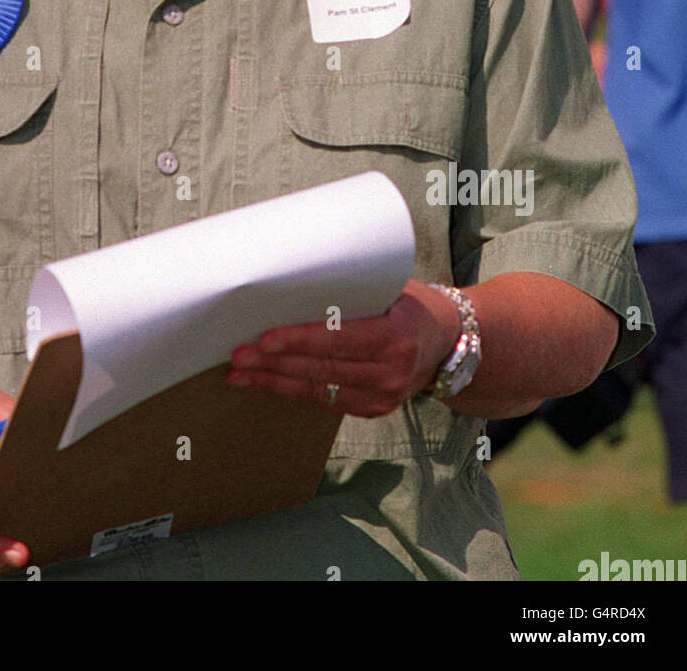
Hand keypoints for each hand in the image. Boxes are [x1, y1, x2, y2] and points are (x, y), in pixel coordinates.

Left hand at [224, 280, 460, 416]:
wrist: (450, 343)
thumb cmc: (411, 303)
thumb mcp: (391, 289)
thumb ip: (350, 292)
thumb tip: (291, 278)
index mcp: (396, 337)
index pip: (338, 340)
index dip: (298, 341)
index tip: (264, 339)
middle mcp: (390, 372)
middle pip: (320, 368)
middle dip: (272, 363)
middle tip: (236, 355)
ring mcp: (382, 397)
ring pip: (316, 389)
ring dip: (272, 381)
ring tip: (237, 374)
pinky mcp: (372, 409)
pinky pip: (324, 399)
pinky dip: (291, 390)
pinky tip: (264, 383)